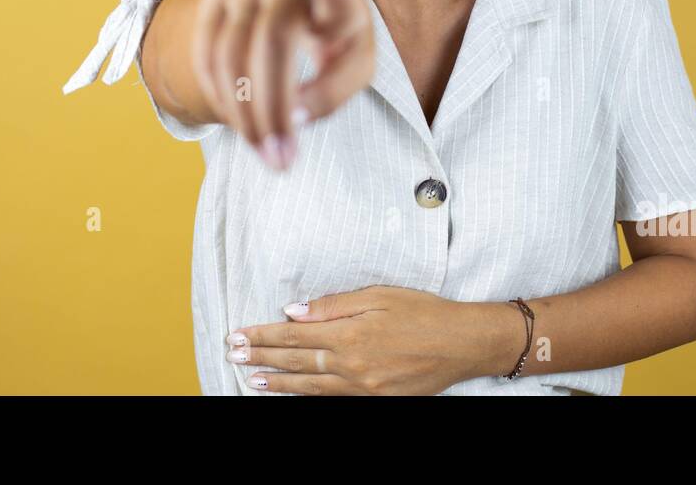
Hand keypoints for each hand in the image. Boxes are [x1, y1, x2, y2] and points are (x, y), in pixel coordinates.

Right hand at [190, 0, 374, 170]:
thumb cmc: (337, 39)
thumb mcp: (356, 62)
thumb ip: (336, 87)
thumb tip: (294, 118)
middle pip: (270, 42)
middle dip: (270, 108)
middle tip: (279, 160)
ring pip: (228, 52)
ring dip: (240, 112)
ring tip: (262, 151)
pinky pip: (205, 51)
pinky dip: (216, 92)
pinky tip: (237, 123)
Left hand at [223, 285, 520, 394]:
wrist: (462, 343)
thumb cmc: (424, 312)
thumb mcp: (379, 295)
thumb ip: (333, 305)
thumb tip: (293, 311)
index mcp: (350, 333)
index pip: (295, 335)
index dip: (264, 336)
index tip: (240, 335)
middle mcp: (351, 364)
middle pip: (296, 362)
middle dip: (262, 358)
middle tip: (234, 356)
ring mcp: (362, 387)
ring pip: (309, 387)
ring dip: (278, 384)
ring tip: (252, 380)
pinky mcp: (374, 399)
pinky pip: (332, 400)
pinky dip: (308, 398)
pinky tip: (292, 395)